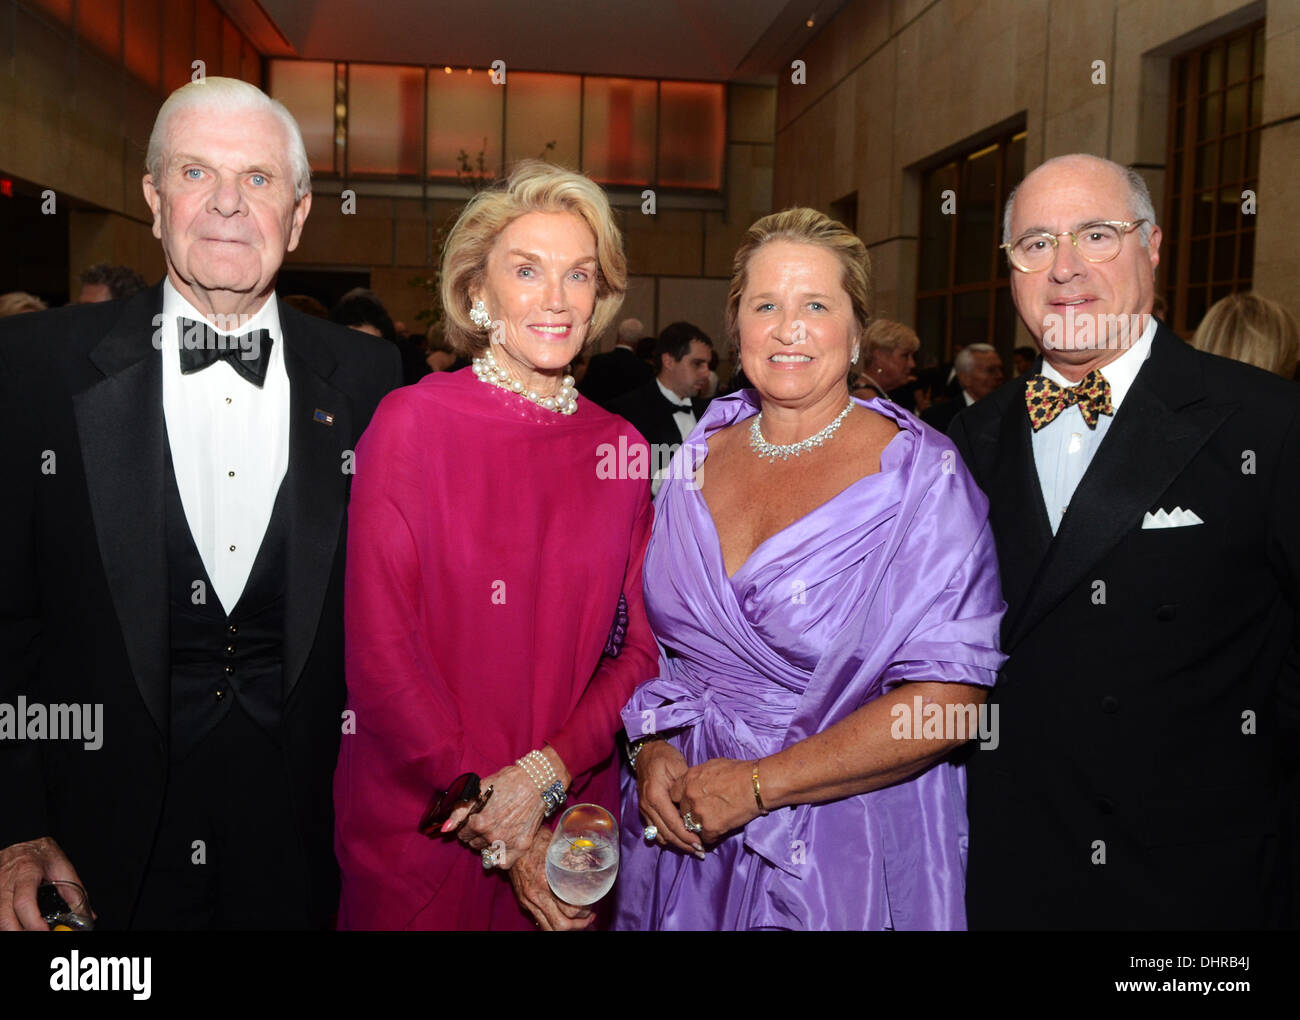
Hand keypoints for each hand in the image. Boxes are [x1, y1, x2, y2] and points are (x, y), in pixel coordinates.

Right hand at [0, 838, 90, 930]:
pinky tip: (18, 925)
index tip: (44, 932)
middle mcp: (5, 881)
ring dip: (11, 929)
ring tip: (29, 931)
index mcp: (26, 872)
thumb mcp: (63, 867)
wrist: (21, 841)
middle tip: (36, 937)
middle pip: (4, 916)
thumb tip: (87, 916)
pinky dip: (6, 923)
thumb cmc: (41, 854)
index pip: (24, 901)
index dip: (32, 921)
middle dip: (18, 932)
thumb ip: (75, 892)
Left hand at [444, 764, 543, 868]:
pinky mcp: (521, 846)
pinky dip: (499, 857)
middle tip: (487, 821)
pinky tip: (502, 845)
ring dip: (487, 843)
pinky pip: (502, 863)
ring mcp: (508, 843)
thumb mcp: (479, 790)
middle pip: (473, 844)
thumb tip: (445, 829)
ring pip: (486, 852)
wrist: (536, 781)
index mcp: (479, 822)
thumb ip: (459, 811)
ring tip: (496, 828)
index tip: (473, 819)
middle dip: (476, 834)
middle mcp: (492, 836)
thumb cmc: (507, 782)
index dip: (466, 825)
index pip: (462, 834)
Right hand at [508, 828, 594, 930]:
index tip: (593, 905)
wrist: (512, 839)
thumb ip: (574, 860)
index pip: (570, 910)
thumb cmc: (538, 840)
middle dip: (578, 924)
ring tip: (578, 920)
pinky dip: (553, 922)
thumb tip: (595, 865)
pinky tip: (562, 916)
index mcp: (546, 881)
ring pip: (549, 928)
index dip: (585, 911)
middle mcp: (535, 895)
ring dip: (566, 927)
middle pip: (561, 925)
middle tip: (589, 916)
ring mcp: (528, 901)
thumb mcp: (558, 849)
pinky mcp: (523, 901)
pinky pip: (540, 920)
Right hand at [635, 740, 702, 857]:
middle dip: (683, 844)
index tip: (700, 844)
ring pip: (659, 835)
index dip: (686, 836)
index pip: (672, 823)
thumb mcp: (679, 767)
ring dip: (676, 844)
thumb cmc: (665, 758)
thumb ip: (686, 789)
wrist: (647, 753)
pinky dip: (667, 838)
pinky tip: (680, 841)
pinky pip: (655, 831)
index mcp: (655, 796)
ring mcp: (644, 810)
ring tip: (692, 849)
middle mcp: (647, 806)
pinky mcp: (645, 811)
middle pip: (666, 833)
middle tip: (700, 852)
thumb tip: (697, 808)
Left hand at [670, 757, 758, 844]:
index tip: (690, 804)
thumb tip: (696, 783)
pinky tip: (723, 829)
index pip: (673, 795)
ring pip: (692, 827)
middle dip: (691, 815)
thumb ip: (698, 777)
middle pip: (682, 812)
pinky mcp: (710, 828)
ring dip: (701, 827)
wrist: (757, 784)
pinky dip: (713, 836)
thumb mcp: (712, 766)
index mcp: (688, 779)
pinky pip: (706, 838)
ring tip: (716, 822)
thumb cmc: (740, 771)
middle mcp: (689, 796)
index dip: (682, 800)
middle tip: (706, 814)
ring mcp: (698, 813)